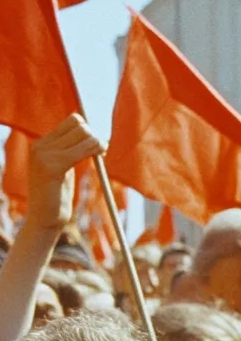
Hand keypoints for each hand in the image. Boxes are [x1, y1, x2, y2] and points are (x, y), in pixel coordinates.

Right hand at [27, 115, 103, 231]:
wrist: (44, 220)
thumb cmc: (56, 195)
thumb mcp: (61, 167)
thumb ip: (69, 150)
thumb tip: (92, 132)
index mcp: (41, 144)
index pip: (72, 120)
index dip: (88, 131)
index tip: (94, 146)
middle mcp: (40, 146)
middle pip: (79, 124)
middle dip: (94, 136)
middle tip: (100, 152)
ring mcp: (44, 155)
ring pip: (84, 133)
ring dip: (98, 144)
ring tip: (100, 156)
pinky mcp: (52, 167)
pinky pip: (83, 149)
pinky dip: (96, 150)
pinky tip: (99, 159)